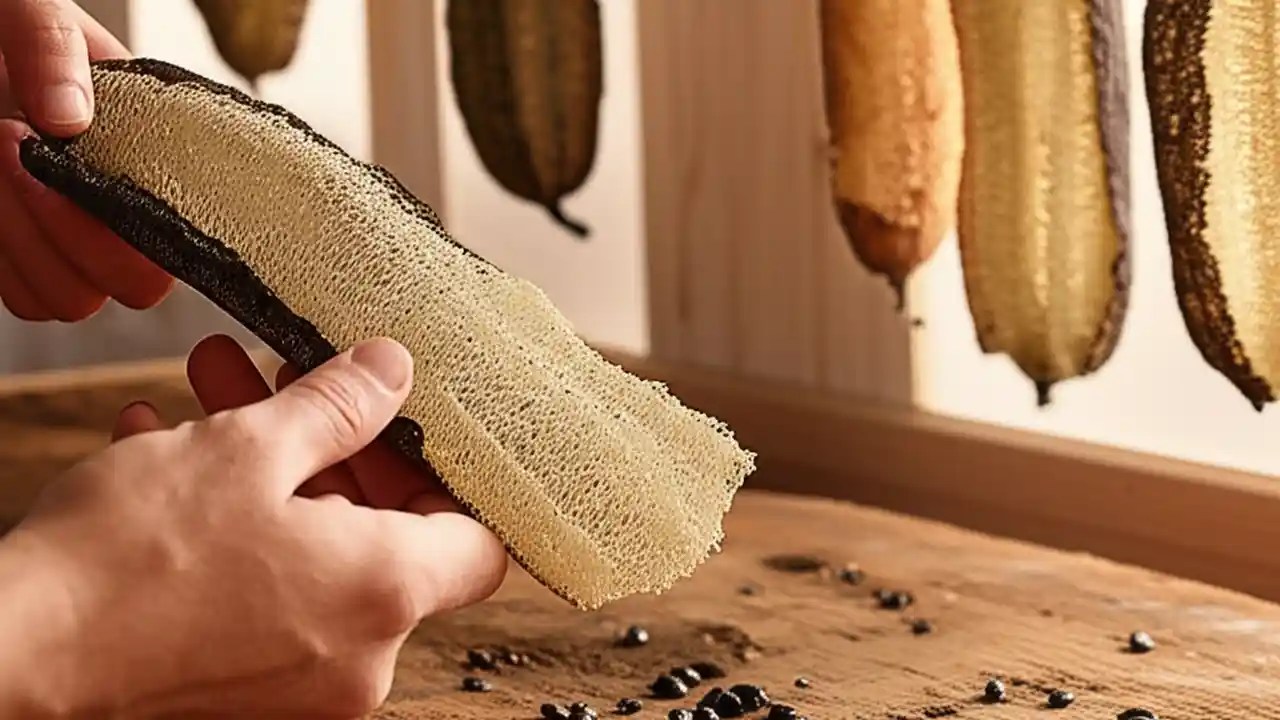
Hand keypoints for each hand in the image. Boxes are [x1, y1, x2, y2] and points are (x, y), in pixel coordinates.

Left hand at [0, 0, 171, 321]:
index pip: (184, 236)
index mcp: (158, 152)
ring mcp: (79, 239)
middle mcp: (129, 208)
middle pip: (134, 287)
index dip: (133, 226)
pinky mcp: (29, 257)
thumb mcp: (32, 9)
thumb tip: (70, 119)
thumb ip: (52, 44)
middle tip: (20, 152)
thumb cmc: (10, 26)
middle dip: (71, 231)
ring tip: (1, 160)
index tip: (66, 161)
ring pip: (72, 301)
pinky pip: (28, 298)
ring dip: (25, 243)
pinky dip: (5, 258)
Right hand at [0, 336, 507, 717]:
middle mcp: (358, 655)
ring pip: (316, 554)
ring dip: (276, 471)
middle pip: (387, 536)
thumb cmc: (125, 562)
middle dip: (336, 444)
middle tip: (292, 385)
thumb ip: (338, 406)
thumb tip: (391, 371)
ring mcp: (302, 684)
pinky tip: (176, 456)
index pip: (481, 543)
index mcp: (384, 593)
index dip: (453, 479)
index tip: (412, 428)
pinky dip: (241, 530)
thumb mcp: (247, 448)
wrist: (12, 661)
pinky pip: (268, 594)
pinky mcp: (245, 689)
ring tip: (218, 396)